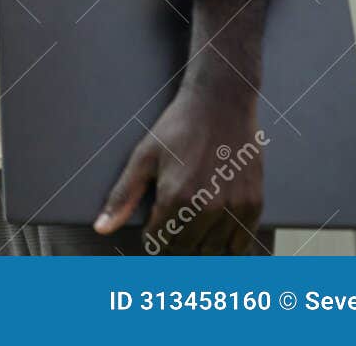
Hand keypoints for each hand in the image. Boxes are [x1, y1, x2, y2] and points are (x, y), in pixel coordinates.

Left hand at [96, 82, 266, 253]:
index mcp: (175, 198)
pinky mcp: (254, 203)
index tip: (152, 230)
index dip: (152, 239)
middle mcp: (207, 207)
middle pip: (186, 251)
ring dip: (200, 246)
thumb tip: (101, 228)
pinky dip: (227, 243)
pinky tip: (215, 228)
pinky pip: (239, 243)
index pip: (159, 244)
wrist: (221, 102)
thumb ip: (123, 196)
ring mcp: (233, 207)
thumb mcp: (143, 157)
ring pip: (213, 252)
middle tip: (171, 228)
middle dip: (174, 244)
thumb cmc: (178, 127)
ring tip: (192, 227)